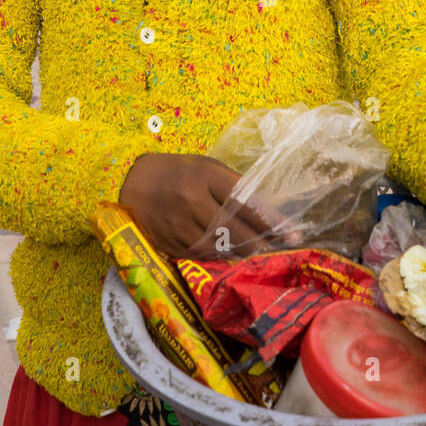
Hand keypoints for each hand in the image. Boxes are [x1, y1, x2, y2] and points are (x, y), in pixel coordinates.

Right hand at [118, 153, 300, 259]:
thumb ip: (232, 187)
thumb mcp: (206, 167)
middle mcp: (192, 199)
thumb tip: (265, 213)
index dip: (272, 220)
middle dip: (260, 242)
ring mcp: (178, 224)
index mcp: (206, 175)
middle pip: (235, 229)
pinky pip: (201, 255)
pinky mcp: (168, 242)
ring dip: (241, 253)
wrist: (132, 181)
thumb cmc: (178, 172)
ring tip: (256, 255)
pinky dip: (219, 258)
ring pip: (219, 247)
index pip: (246, 201)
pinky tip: (230, 257)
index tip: (294, 233)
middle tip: (278, 250)